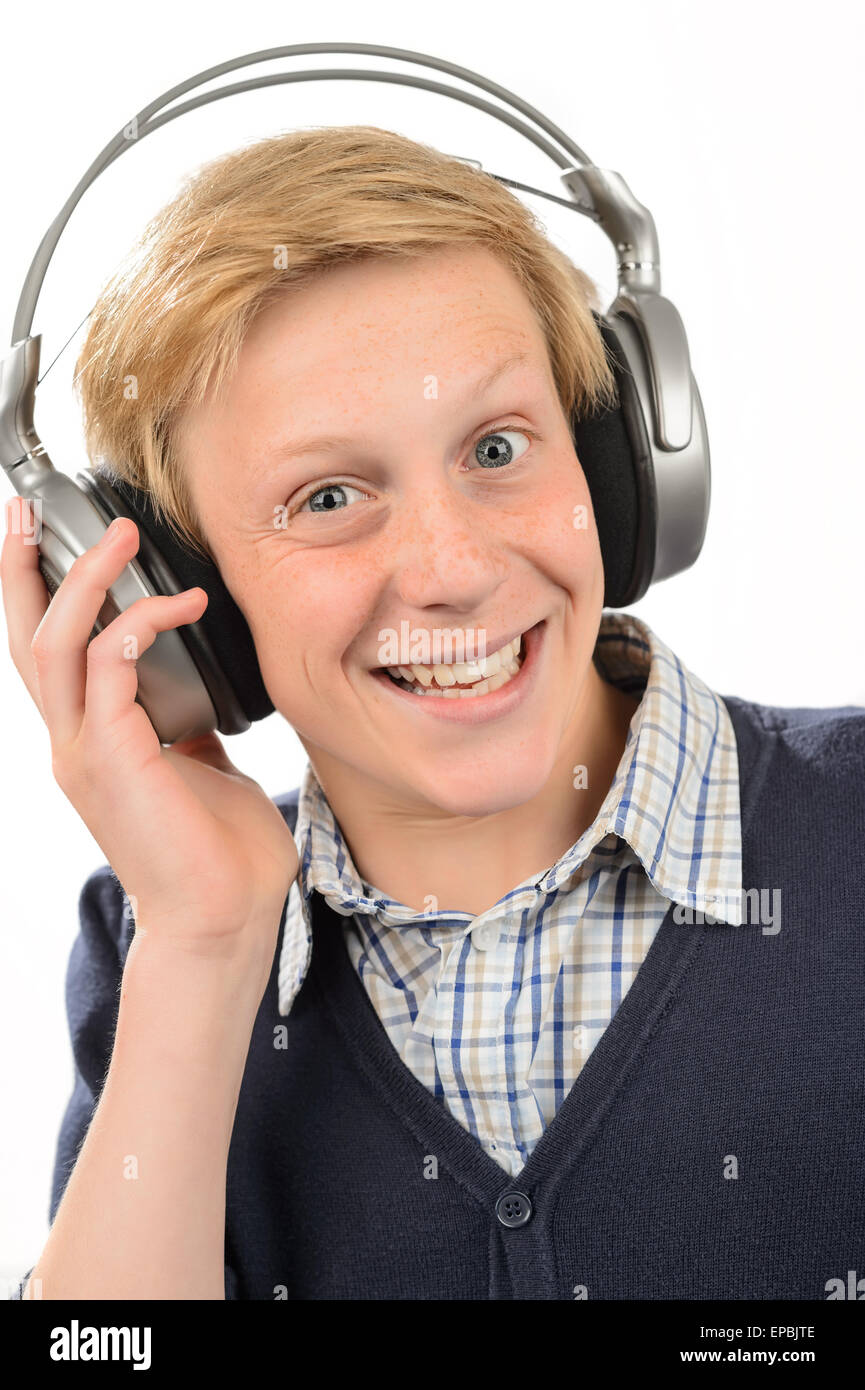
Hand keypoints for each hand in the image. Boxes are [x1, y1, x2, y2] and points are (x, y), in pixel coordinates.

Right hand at [1, 498, 298, 967]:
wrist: (224, 918)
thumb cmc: (219, 850)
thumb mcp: (199, 764)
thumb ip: (182, 721)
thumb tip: (193, 683)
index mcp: (91, 742)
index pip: (48, 655)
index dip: (40, 596)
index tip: (49, 542)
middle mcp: (74, 743)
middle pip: (24, 639)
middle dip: (22, 570)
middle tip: (29, 510)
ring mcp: (85, 752)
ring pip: (55, 644)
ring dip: (85, 581)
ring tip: (121, 535)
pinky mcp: (113, 758)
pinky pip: (111, 667)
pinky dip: (140, 624)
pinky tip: (179, 605)